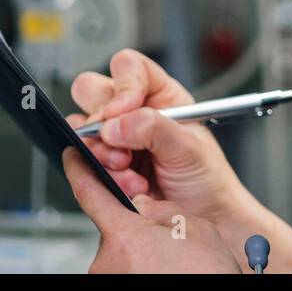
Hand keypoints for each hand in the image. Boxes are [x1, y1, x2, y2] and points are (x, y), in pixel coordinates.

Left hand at [63, 149, 240, 273]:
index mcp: (125, 235)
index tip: (74, 155)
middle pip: (111, 226)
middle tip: (164, 234)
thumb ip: (162, 209)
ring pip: (120, 250)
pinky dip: (140, 266)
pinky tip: (163, 271)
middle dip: (133, 224)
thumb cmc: (206, 275)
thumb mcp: (195, 228)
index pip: (88, 192)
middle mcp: (107, 261)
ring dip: (139, 249)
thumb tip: (146, 205)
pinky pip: (123, 269)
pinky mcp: (113, 290)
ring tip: (170, 259)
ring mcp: (108, 280)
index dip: (80, 168)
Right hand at [66, 50, 248, 227]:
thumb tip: (115, 123)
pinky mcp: (105, 168)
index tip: (122, 111)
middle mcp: (135, 113)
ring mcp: (117, 140)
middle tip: (119, 143)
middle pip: (93, 91)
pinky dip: (102, 176)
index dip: (122, 86)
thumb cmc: (208, 180)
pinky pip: (84, 162)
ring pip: (82, 128)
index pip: (129, 68)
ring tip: (129, 169)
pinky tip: (129, 186)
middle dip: (101, 119)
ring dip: (103, 153)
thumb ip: (154, 129)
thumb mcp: (190, 148)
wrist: (206, 222)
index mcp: (162, 96)